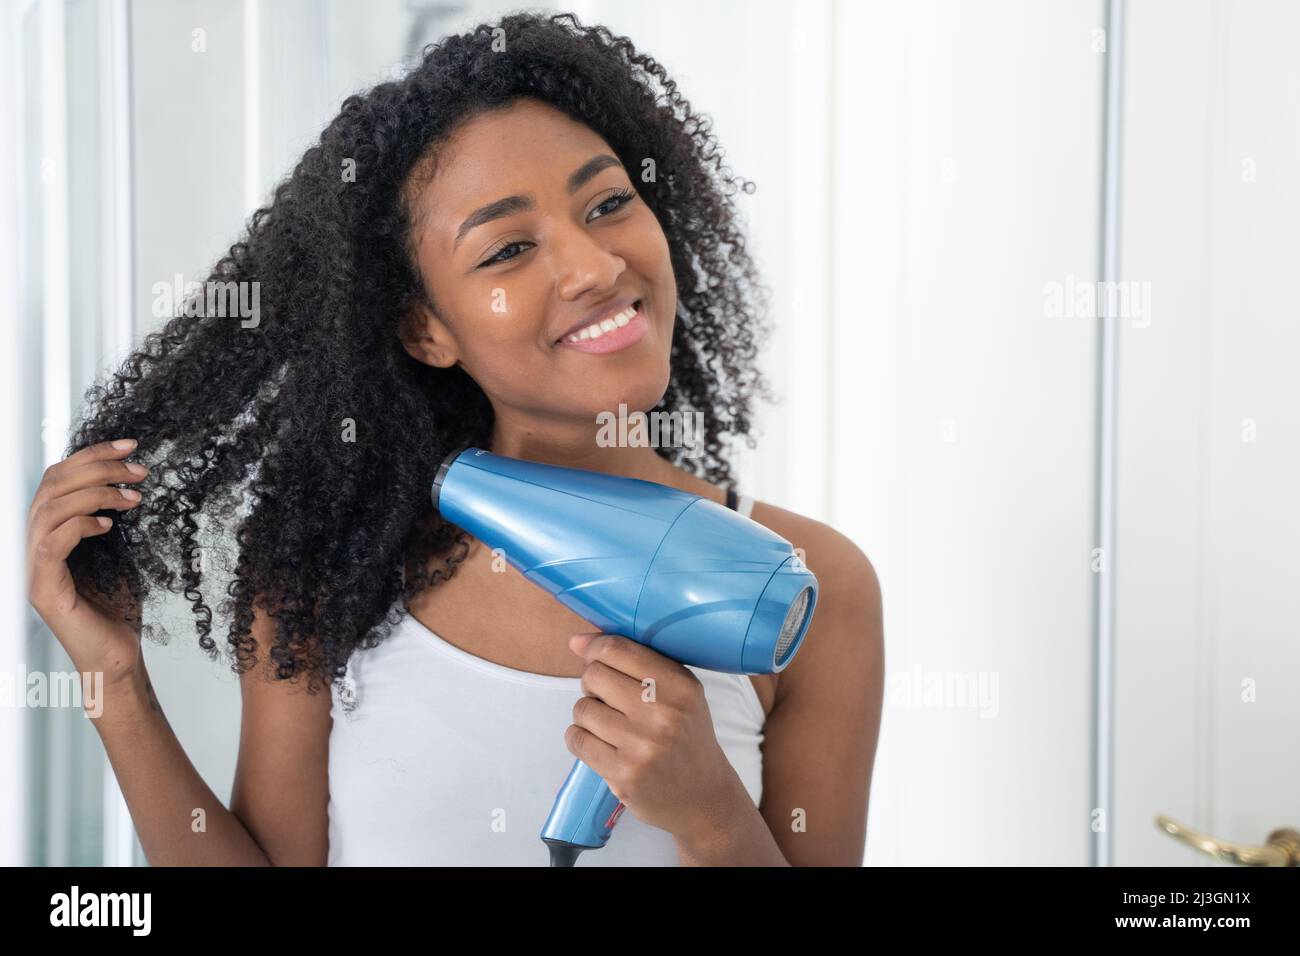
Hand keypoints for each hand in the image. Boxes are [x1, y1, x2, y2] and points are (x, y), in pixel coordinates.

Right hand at [26, 437, 149, 686]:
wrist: (117, 655)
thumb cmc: (118, 606)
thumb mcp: (119, 549)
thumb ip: (110, 516)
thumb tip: (129, 478)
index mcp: (51, 530)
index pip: (59, 478)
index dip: (92, 454)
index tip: (131, 445)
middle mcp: (35, 544)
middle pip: (52, 484)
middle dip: (99, 466)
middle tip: (139, 468)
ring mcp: (33, 566)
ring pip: (50, 507)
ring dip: (96, 492)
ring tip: (133, 497)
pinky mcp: (42, 588)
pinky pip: (51, 542)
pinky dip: (80, 524)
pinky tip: (109, 525)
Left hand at [564, 632, 746, 842]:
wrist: (704, 797)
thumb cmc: (687, 737)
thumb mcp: (681, 692)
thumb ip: (635, 661)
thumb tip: (577, 641)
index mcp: (679, 686)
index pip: (618, 650)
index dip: (595, 648)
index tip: (588, 652)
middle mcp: (662, 713)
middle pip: (594, 676)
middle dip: (593, 684)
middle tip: (608, 698)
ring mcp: (641, 746)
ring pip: (582, 708)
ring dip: (588, 715)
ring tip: (609, 725)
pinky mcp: (623, 774)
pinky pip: (577, 740)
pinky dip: (580, 738)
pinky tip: (600, 743)